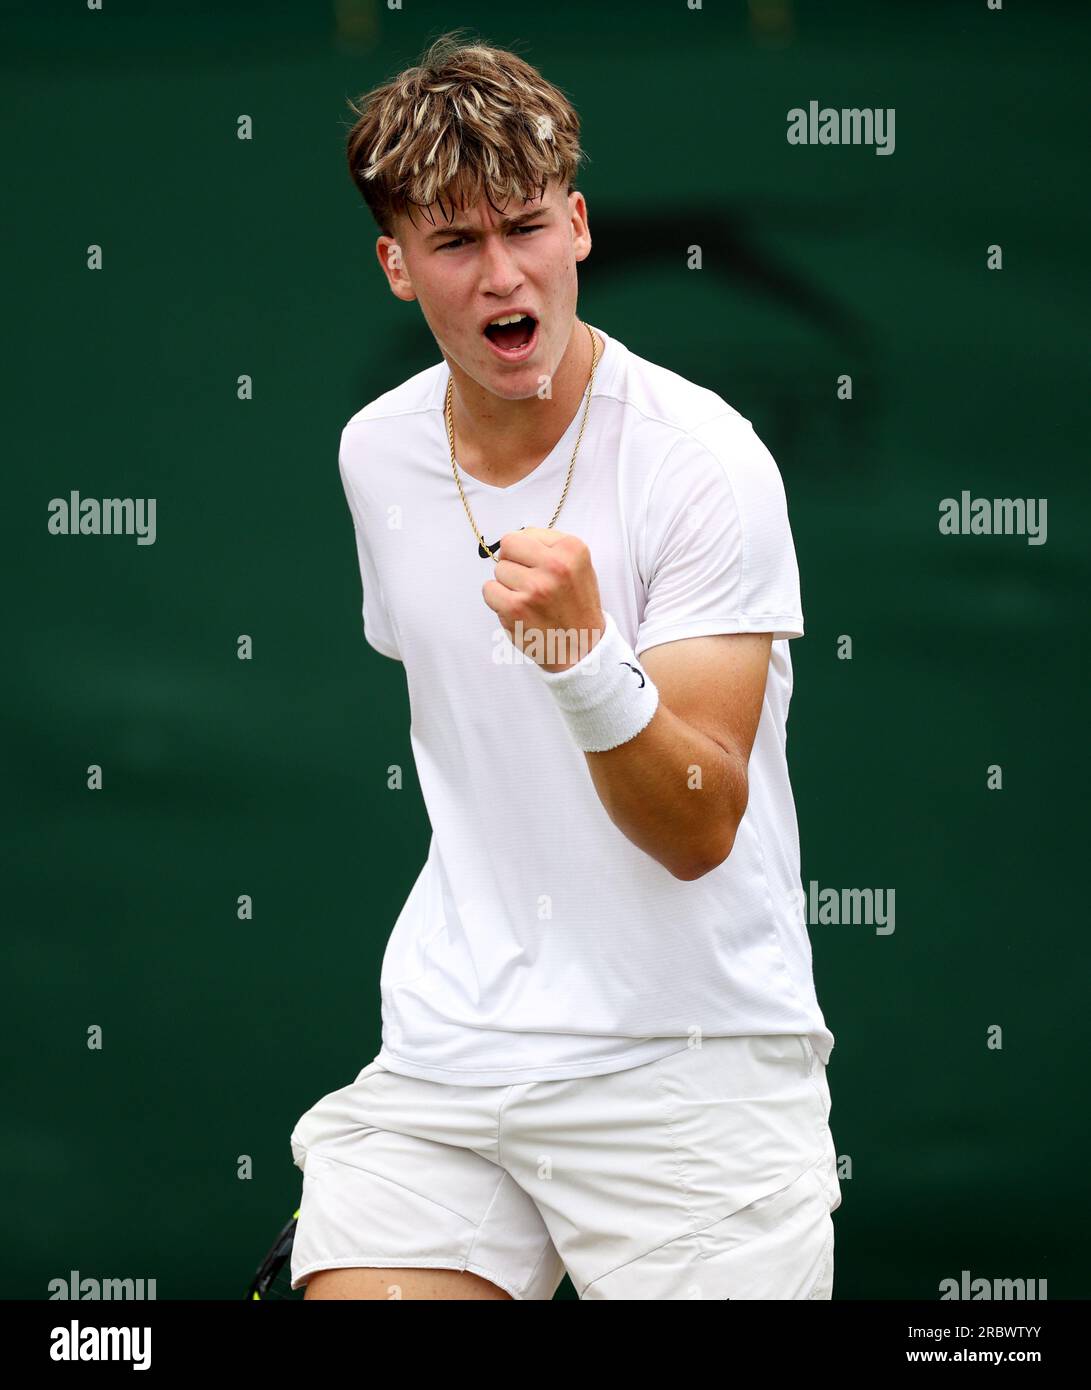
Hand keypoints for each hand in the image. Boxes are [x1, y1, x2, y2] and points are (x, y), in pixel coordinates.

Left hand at [482, 527, 606, 671]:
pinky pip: (489, 590)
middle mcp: (555, 566)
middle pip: (508, 547)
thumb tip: (512, 540)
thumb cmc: (575, 605)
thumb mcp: (578, 566)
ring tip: (529, 599)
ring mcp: (534, 587)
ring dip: (508, 584)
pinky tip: (518, 609)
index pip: (525, 533)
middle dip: (514, 563)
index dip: (528, 552)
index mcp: (572, 549)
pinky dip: (498, 600)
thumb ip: (548, 546)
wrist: (582, 648)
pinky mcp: (516, 608)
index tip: (541, 568)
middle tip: (531, 583)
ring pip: (498, 570)